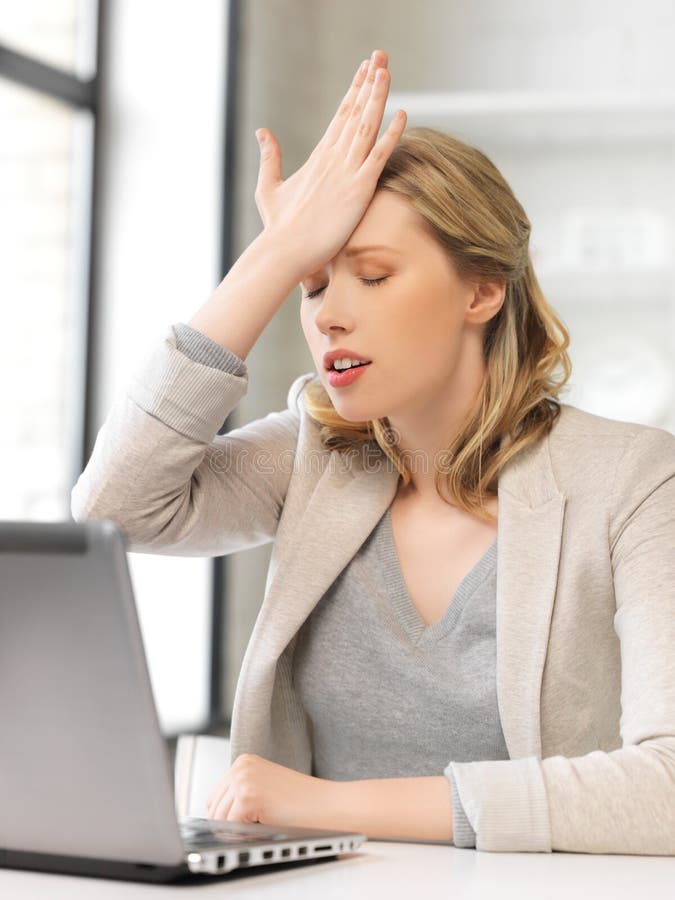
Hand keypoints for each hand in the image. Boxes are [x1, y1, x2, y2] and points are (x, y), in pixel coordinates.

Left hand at [206, 753, 333, 828]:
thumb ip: (241, 794)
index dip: (229, 816)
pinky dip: (246, 835)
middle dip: (232, 824)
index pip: (216, 798)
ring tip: (266, 822)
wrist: (328, 804)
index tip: (247, 821)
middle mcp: (241, 766)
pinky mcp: (248, 797)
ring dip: (240, 829)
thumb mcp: (266, 788)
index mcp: (244, 761)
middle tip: (260, 823)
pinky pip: (231, 828)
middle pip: (214, 809)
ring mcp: (244, 779)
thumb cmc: (303, 802)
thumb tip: (216, 816)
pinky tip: (268, 825)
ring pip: (220, 820)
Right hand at [253, 49, 406, 277]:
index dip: (354, 91)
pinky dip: (391, 135)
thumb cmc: (278, 227)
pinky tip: (403, 114)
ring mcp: (346, 173)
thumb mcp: (269, 187)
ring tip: (386, 69)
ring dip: (378, 97)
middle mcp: (333, 159)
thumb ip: (269, 157)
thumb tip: (262, 131)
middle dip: (368, 82)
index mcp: (318, 157)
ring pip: (366, 127)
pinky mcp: (357, 190)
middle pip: (355, 113)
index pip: (340, 116)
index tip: (364, 69)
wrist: (284, 250)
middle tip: (380, 55)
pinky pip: (379, 157)